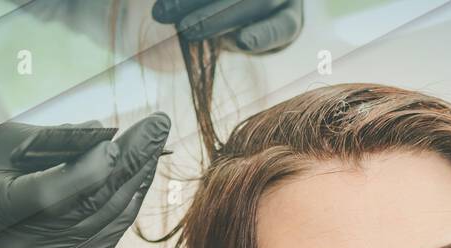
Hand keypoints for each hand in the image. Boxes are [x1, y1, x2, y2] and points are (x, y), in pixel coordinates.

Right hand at [0, 113, 171, 247]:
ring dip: (138, 177)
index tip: (116, 136)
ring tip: (155, 142)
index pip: (51, 195)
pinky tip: (141, 174)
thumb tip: (107, 131)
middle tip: (158, 124)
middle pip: (92, 204)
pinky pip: (115, 230)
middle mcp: (28, 247)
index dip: (88, 169)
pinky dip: (130, 200)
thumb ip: (54, 137)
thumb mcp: (6, 144)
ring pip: (112, 217)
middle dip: (130, 160)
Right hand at [152, 0, 303, 53]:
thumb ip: (232, 40)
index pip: (282, 26)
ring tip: (162, 13)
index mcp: (288, 18)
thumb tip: (204, 38)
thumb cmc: (242, 28)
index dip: (263, 34)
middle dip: (217, 17)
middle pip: (253, 2)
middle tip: (188, 31)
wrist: (239, 2)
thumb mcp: (240, 39)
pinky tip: (164, 0)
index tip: (243, 42)